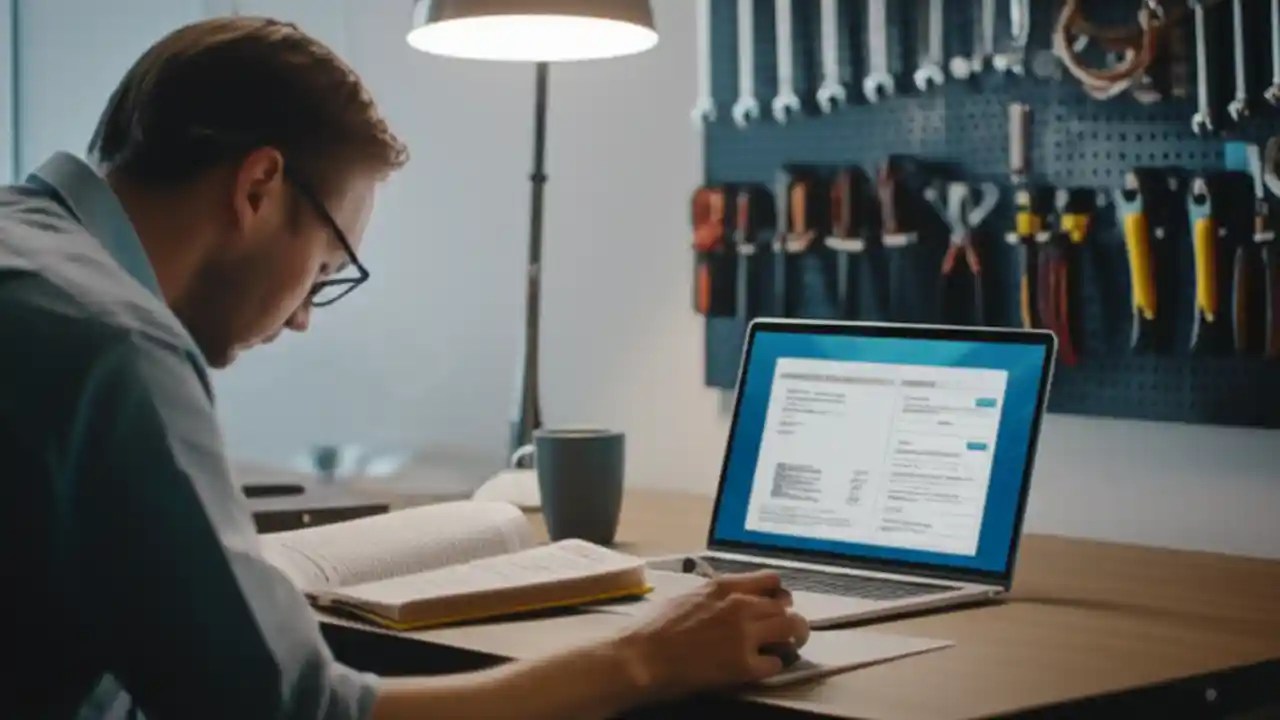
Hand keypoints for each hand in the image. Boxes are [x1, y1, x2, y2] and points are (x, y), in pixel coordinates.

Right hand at [614, 571, 809, 702]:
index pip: (772, 580)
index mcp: (724, 586)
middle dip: (788, 619)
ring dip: (789, 640)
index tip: (774, 605)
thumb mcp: (689, 596)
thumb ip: (717, 595)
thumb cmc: (654, 628)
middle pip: (786, 607)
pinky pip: (777, 663)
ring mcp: (745, 635)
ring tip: (780, 649)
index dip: (777, 594)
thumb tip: (734, 600)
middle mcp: (741, 605)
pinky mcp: (745, 665)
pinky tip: (758, 668)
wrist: (641, 658)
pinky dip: (772, 666)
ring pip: (792, 630)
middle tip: (781, 633)